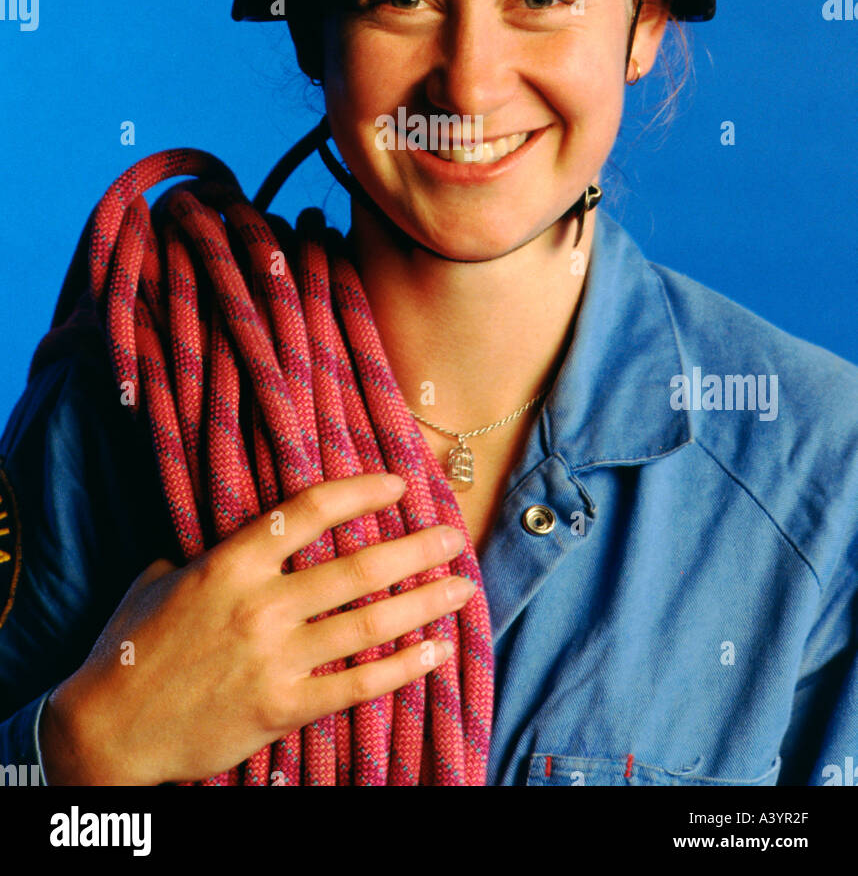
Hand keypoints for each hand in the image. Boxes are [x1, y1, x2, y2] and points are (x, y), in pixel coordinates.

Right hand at [39, 473, 474, 784]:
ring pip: (368, 623)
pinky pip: (358, 683)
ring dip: (423, 602)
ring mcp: (275, 657)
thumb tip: (239, 532)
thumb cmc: (130, 649)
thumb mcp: (161, 581)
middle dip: (415, 549)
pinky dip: (403, 667)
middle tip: (453, 536)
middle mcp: (261, 604)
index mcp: (230, 563)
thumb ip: (207, 553)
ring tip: (461, 588)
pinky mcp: (283, 707)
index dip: (359, 491)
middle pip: (358, 567)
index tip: (398, 483)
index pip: (309, 511)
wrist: (106, 729)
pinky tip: (434, 652)